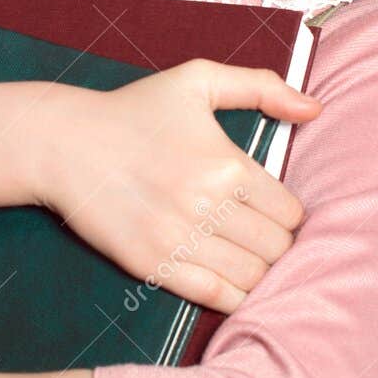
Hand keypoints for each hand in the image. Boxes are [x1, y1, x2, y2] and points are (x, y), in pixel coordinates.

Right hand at [31, 59, 321, 314]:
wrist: (63, 144)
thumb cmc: (133, 110)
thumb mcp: (197, 80)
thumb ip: (261, 87)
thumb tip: (314, 109)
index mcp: (228, 166)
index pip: (291, 214)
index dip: (286, 214)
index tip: (270, 209)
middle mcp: (208, 207)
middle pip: (276, 250)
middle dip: (273, 244)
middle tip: (256, 234)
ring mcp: (179, 241)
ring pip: (251, 278)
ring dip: (254, 270)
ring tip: (240, 254)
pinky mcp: (152, 265)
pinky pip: (215, 297)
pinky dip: (231, 294)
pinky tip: (224, 276)